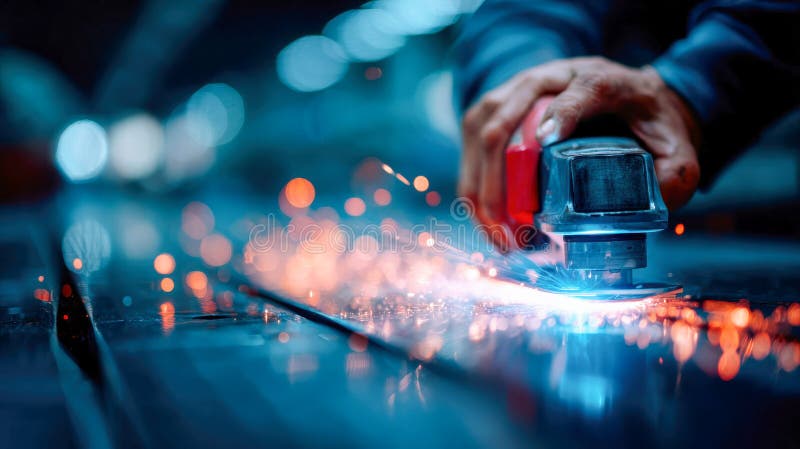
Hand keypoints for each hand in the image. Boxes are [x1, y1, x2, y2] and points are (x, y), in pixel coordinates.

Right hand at [460, 57, 700, 244]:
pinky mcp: (496, 109)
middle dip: (500, 184)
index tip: (548, 145)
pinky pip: (471, 145)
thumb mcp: (674, 143)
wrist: (625, 96)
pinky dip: (473, 187)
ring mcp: (514, 92)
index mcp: (597, 80)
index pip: (577, 93)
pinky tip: (486, 222)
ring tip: (498, 237)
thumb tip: (652, 202)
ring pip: (480, 135)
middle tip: (512, 233)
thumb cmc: (642, 122)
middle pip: (505, 121)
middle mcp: (547, 79)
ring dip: (480, 191)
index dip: (560, 116)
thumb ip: (675, 171)